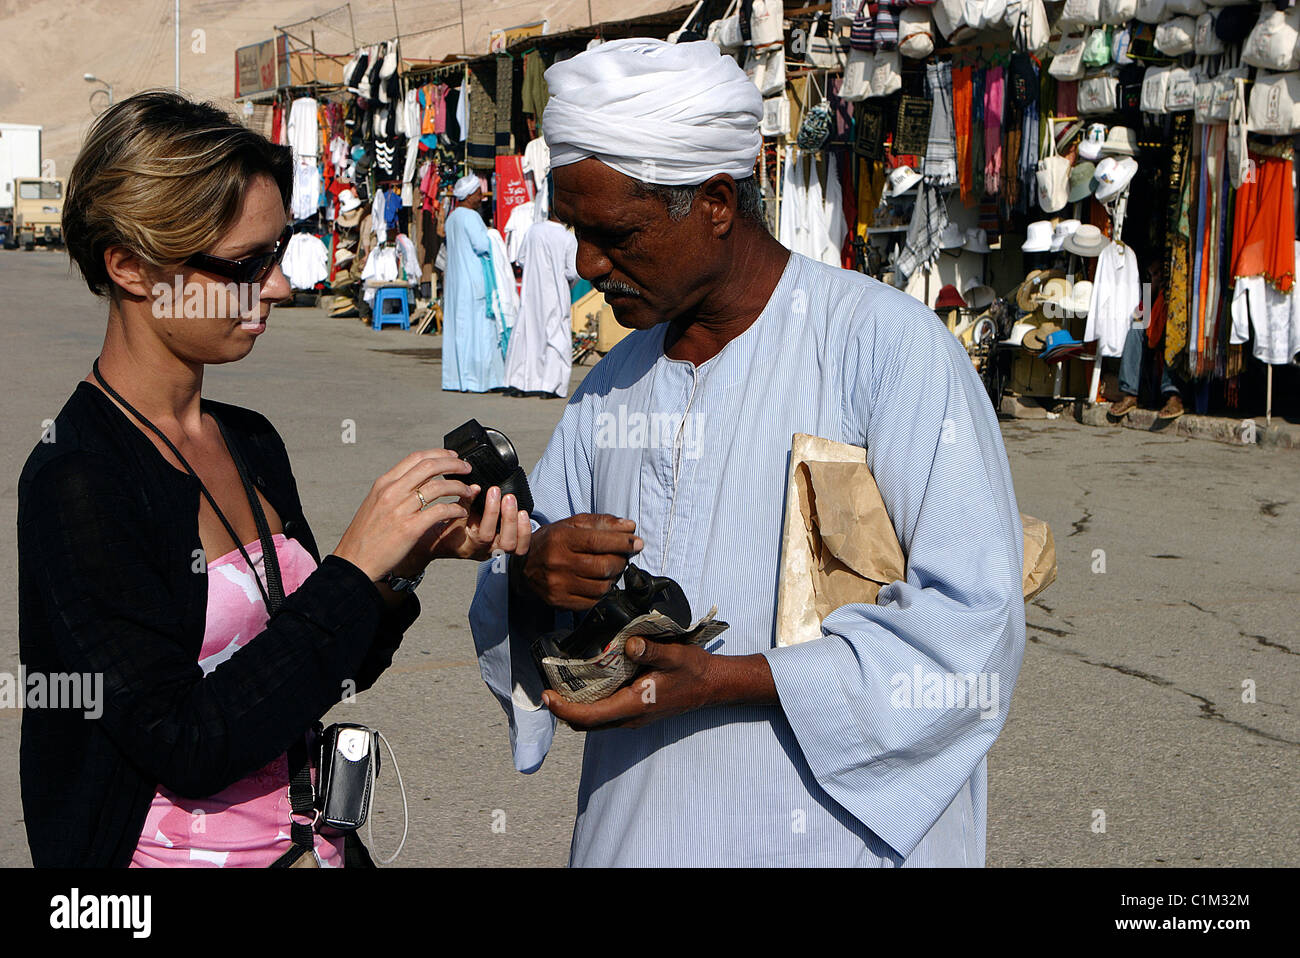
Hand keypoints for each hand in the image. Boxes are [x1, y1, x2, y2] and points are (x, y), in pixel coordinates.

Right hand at [332, 449, 474, 581]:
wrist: (355, 562)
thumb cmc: (366, 536)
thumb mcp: (375, 503)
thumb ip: (394, 490)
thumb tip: (415, 479)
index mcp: (384, 484)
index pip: (416, 458)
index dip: (439, 454)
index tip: (453, 456)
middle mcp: (392, 492)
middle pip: (430, 466)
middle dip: (454, 464)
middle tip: (467, 469)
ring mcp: (401, 510)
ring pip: (439, 487)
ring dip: (459, 487)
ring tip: (469, 492)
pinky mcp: (410, 528)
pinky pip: (440, 511)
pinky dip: (455, 509)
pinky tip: (460, 511)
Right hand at [422, 485, 531, 561]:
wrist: (450, 545)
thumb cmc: (452, 529)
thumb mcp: (454, 515)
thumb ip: (466, 502)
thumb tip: (477, 487)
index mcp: (472, 544)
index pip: (486, 532)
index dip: (492, 511)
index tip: (494, 490)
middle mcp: (488, 551)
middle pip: (506, 542)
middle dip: (510, 519)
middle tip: (509, 497)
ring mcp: (499, 551)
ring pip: (517, 547)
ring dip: (522, 527)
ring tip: (521, 509)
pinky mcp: (507, 548)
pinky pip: (522, 547)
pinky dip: (526, 533)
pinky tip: (524, 516)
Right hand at [516, 513, 642, 610]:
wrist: (523, 568)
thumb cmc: (552, 542)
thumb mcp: (572, 525)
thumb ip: (602, 523)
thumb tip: (629, 527)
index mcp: (561, 539)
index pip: (598, 541)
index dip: (622, 542)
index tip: (637, 543)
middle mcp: (558, 563)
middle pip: (603, 566)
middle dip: (621, 561)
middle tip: (623, 556)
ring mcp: (558, 585)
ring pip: (602, 586)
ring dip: (613, 577)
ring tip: (610, 569)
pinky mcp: (560, 601)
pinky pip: (593, 601)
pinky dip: (603, 592)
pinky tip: (599, 581)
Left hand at [542, 636, 762, 730]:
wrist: (713, 686)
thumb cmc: (694, 670)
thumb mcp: (675, 655)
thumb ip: (651, 650)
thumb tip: (630, 644)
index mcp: (634, 706)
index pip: (589, 716)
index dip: (564, 709)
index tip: (546, 695)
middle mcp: (630, 718)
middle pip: (586, 723)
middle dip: (563, 709)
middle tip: (548, 686)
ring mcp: (633, 718)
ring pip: (595, 721)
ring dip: (575, 708)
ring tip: (561, 683)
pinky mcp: (636, 712)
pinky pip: (605, 714)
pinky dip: (589, 705)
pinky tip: (586, 683)